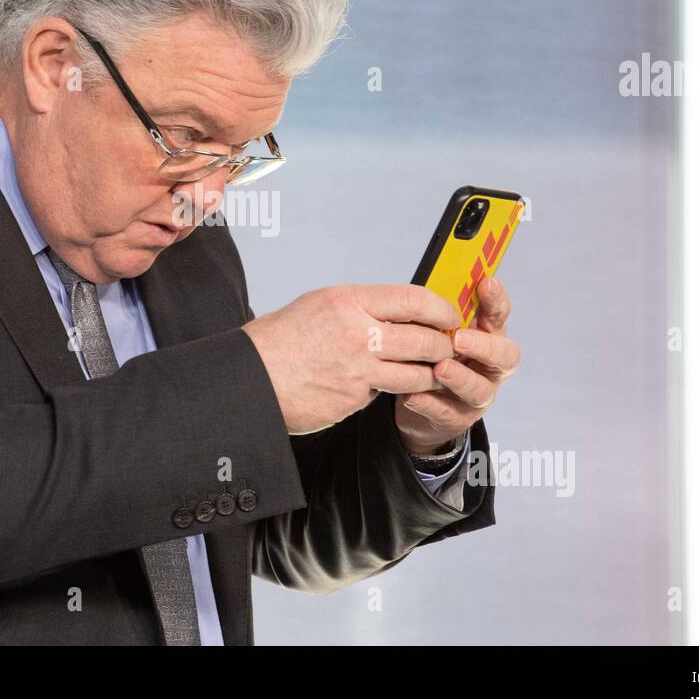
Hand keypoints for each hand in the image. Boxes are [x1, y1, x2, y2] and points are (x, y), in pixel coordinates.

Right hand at [242, 284, 460, 434]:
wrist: (250, 377)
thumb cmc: (278, 340)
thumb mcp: (319, 304)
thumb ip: (359, 306)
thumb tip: (395, 310)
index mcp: (348, 302)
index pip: (414, 299)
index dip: (441, 309)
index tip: (449, 315)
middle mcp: (358, 333)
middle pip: (425, 340)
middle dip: (443, 346)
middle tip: (446, 347)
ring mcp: (358, 370)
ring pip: (416, 374)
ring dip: (428, 374)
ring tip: (427, 371)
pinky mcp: (354, 399)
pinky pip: (385, 394)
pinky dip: (388, 391)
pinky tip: (381, 385)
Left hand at [394, 275, 519, 454]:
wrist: (420, 403)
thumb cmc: (429, 355)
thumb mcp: (434, 330)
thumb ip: (436, 314)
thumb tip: (425, 289)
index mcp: (487, 337)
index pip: (500, 316)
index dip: (496, 300)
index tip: (486, 283)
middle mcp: (490, 367)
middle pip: (505, 356)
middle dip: (485, 346)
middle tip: (459, 339)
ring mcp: (477, 395)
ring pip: (480, 389)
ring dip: (460, 377)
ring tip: (439, 368)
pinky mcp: (457, 418)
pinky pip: (448, 413)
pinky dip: (430, 404)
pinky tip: (413, 394)